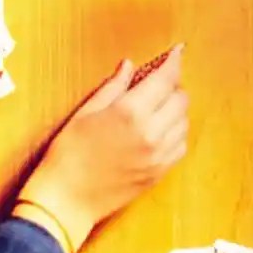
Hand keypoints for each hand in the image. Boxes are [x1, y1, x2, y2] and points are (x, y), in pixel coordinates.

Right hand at [18, 46, 188, 252]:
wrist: (67, 199)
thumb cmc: (68, 153)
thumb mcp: (86, 112)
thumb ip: (113, 87)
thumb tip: (129, 66)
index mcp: (131, 113)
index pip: (166, 80)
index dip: (173, 62)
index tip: (176, 53)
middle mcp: (152, 133)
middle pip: (181, 99)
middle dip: (172, 86)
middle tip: (157, 83)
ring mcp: (158, 156)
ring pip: (184, 122)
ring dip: (175, 109)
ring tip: (156, 106)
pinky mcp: (159, 173)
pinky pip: (181, 145)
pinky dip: (176, 132)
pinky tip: (159, 130)